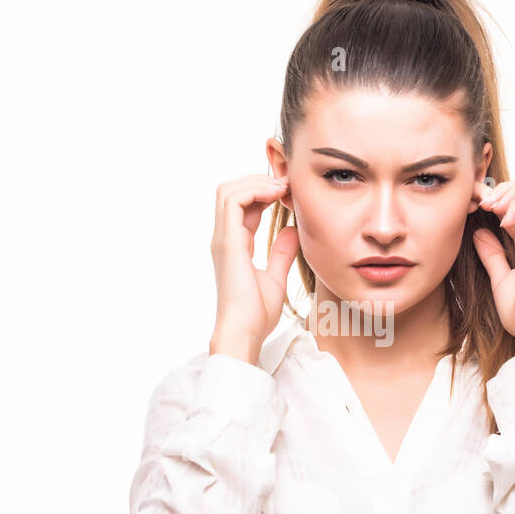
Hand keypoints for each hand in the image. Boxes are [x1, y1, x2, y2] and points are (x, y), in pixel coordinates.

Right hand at [208, 173, 299, 362]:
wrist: (244, 332)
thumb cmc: (256, 314)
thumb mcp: (276, 277)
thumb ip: (282, 252)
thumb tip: (292, 230)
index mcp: (234, 245)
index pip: (243, 206)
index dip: (264, 193)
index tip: (289, 193)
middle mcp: (224, 238)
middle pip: (231, 192)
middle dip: (258, 181)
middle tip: (286, 183)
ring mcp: (222, 239)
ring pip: (227, 191)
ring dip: (256, 182)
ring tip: (282, 186)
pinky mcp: (227, 242)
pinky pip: (233, 201)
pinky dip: (254, 191)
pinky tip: (276, 194)